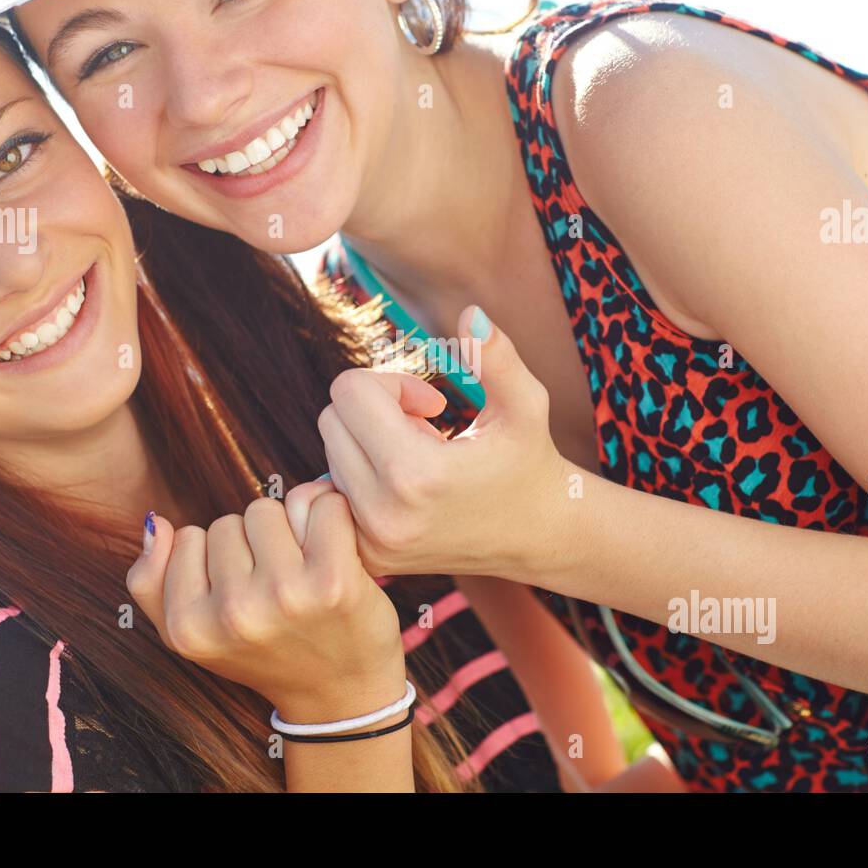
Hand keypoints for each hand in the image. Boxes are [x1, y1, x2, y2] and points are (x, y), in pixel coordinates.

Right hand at [126, 486, 406, 720]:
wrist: (341, 692)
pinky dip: (331, 515)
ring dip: (287, 528)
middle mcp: (233, 611)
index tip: (239, 588)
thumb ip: (153, 583)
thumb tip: (155, 523)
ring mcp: (284, 593)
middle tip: (274, 584)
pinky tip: (336, 547)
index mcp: (189, 628)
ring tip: (301, 567)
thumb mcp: (194, 636)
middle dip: (250, 544)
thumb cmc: (266, 654)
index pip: (185, 537)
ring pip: (268, 509)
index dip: (215, 556)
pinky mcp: (334, 579)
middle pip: (229, 522)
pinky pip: (323, 504)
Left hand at [317, 305, 568, 580]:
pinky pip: (329, 492)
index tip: (433, 404)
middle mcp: (382, 514)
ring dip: (368, 443)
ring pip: (329, 454)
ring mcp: (370, 541)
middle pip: (331, 419)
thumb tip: (471, 313)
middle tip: (425, 427)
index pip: (349, 391)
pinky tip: (403, 487)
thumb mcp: (526, 405)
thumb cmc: (531, 460)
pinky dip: (358, 476)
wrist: (538, 536)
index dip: (391, 383)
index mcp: (415, 474)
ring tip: (420, 458)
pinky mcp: (366, 555)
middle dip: (374, 410)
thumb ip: (497, 358)